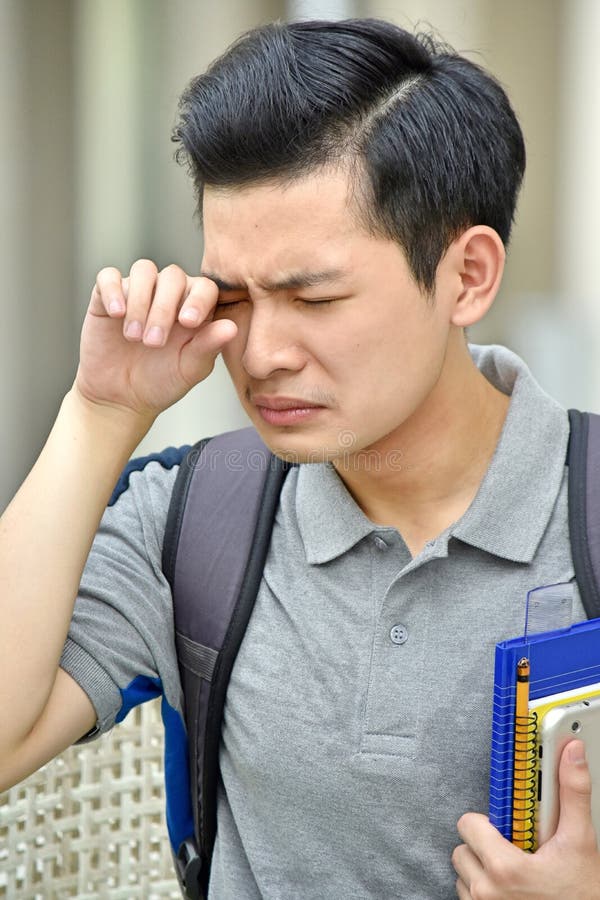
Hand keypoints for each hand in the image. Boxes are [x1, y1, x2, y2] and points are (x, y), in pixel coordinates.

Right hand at [75, 259, 236, 420]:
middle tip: (154, 343)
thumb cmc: (161, 382)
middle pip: (172, 276)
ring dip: (140, 300)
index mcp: (195, 308)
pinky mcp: (106, 297)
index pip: (204, 287)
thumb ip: (208, 346)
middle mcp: (168, 295)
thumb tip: (231, 328)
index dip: (198, 299)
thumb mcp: (188, 369)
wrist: (121, 398)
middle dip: (164, 308)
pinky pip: (108, 277)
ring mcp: (138, 292)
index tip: (188, 322)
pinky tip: (116, 313)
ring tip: (134, 336)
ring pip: (143, 270)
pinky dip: (113, 290)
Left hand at [452, 740, 599, 897]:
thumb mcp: (580, 842)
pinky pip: (468, 896)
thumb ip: (573, 794)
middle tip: (515, 852)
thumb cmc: (582, 894)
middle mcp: (487, 891)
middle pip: (463, 849)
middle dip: (485, 846)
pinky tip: (511, 891)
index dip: (488, 822)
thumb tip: (571, 753)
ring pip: (465, 873)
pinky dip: (486, 890)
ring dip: (484, 870)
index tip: (507, 828)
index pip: (468, 824)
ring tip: (515, 874)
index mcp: (504, 868)